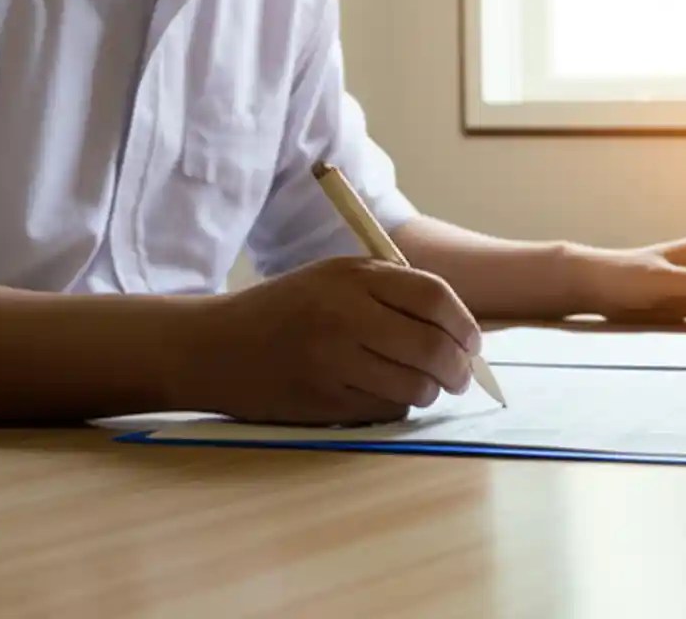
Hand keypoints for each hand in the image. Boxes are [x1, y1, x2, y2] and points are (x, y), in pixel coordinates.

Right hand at [175, 257, 480, 424]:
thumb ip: (392, 291)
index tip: (471, 342)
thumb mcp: (334, 278)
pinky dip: (396, 405)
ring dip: (429, 391)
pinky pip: (386, 409)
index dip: (464, 325)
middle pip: (433, 347)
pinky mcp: (325, 400)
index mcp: (354, 276)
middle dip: (458, 368)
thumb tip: (459, 329)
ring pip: (415, 385)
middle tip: (460, 376)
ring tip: (423, 385)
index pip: (435, 299)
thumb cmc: (287, 310)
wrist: (214, 346)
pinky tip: (380, 393)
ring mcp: (334, 360)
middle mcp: (346, 315)